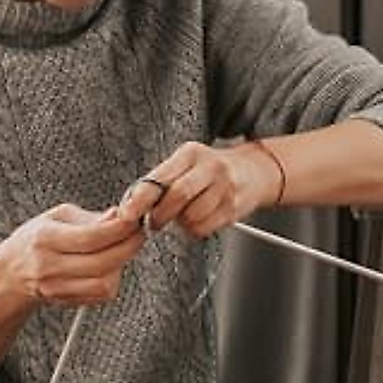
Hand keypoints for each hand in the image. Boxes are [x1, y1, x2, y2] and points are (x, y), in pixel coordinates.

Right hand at [0, 203, 145, 306]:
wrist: (12, 272)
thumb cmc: (37, 239)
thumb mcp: (58, 217)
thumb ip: (90, 218)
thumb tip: (118, 217)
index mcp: (45, 239)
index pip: (91, 237)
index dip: (119, 230)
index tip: (135, 221)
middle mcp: (48, 266)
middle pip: (102, 262)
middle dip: (128, 246)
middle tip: (138, 234)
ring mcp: (56, 287)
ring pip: (105, 283)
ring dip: (121, 265)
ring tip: (120, 249)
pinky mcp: (67, 301)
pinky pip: (101, 294)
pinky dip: (112, 279)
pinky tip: (108, 266)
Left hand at [118, 141, 282, 237]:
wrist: (254, 172)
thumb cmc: (213, 170)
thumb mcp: (186, 164)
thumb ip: (161, 180)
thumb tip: (131, 204)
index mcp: (191, 153)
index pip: (160, 177)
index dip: (140, 199)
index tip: (127, 214)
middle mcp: (210, 167)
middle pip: (177, 196)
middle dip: (160, 215)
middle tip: (154, 222)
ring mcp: (225, 187)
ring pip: (191, 216)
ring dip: (181, 222)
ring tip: (184, 215)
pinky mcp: (233, 208)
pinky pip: (204, 227)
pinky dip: (195, 229)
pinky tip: (199, 218)